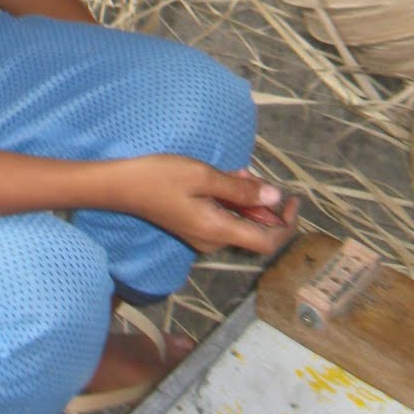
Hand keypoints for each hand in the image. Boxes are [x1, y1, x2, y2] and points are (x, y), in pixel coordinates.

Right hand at [115, 156, 298, 256]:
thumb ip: (241, 191)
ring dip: (245, 198)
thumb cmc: (161, 177)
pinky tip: (223, 177)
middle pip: (253, 230)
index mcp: (218, 231)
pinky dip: (230, 199)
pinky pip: (223, 217)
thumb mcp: (204, 177)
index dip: (286, 225)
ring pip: (238, 220)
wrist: (120, 186)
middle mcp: (213, 241)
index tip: (293, 200)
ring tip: (236, 171)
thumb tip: (274, 198)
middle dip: (262, 202)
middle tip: (251, 173)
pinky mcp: (193, 226)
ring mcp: (201, 235)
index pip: (267, 242)